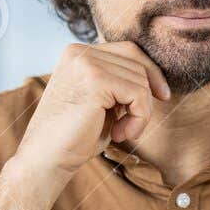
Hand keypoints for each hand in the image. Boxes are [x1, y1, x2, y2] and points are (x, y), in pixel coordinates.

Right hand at [0, 42, 169, 209]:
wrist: (47, 159)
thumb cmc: (76, 135)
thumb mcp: (102, 101)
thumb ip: (120, 82)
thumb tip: (157, 77)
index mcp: (77, 53)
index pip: (129, 50)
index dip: (151, 73)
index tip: (162, 96)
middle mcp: (79, 52)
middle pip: (138, 62)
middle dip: (146, 96)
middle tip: (133, 125)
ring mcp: (85, 63)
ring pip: (141, 80)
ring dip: (141, 113)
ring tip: (121, 132)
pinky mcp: (95, 80)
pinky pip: (139, 95)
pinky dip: (140, 119)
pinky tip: (120, 135)